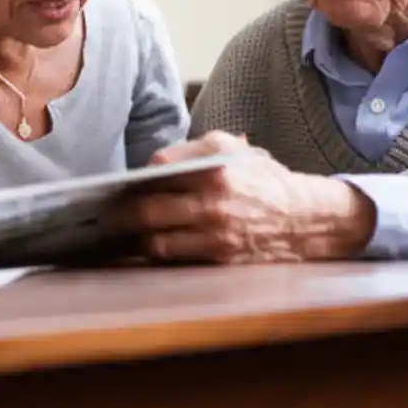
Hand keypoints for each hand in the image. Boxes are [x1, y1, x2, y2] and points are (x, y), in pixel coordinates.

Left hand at [104, 131, 375, 263]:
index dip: (131, 179)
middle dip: (117, 214)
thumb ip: (189, 150)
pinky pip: (173, 259)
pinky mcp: (219, 259)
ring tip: (119, 233)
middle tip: (103, 215)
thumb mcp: (232, 148)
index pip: (155, 171)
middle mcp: (214, 202)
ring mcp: (216, 234)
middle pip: (145, 210)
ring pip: (154, 241)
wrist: (304, 220)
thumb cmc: (262, 179)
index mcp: (215, 167)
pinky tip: (144, 246)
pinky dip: (154, 253)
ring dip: (132, 239)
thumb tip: (149, 165)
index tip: (116, 184)